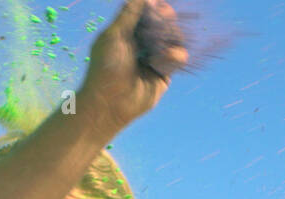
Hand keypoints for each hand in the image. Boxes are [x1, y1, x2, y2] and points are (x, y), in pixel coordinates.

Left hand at [80, 0, 188, 134]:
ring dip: (170, 37)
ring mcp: (154, 57)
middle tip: (166, 19)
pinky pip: (178, 57)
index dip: (157, 7)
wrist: (110, 103)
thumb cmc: (106, 67)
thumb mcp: (114, 35)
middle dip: (166, 20)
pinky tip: (158, 63)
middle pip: (164, 23)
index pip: (148, 12)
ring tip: (159, 48)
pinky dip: (172, 56)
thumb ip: (129, 13)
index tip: (160, 7)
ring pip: (175, 38)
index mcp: (128, 31)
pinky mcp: (164, 73)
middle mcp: (142, 43)